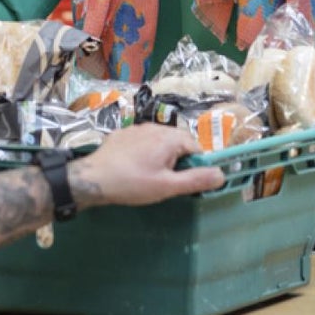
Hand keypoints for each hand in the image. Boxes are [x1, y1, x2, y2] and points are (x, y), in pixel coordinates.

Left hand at [70, 123, 224, 207]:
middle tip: (167, 181)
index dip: (195, 165)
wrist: (93, 179)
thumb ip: (196, 180)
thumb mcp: (167, 186)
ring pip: (160, 140)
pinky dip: (145, 152)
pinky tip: (134, 167)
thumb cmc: (133, 183)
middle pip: (178, 142)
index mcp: (170, 138)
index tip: (186, 181)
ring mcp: (137, 128)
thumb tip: (222, 174)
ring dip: (161, 155)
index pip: (195, 147)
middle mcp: (155, 127)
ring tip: (150, 176)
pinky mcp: (122, 133)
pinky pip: (143, 141)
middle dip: (178, 160)